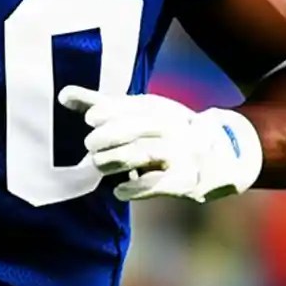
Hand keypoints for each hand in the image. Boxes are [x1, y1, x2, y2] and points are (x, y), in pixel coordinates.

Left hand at [58, 86, 262, 202]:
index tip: (90, 119)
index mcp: (159, 108)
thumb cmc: (166, 131)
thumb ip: (101, 105)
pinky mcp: (185, 180)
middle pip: (137, 128)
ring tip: (99, 164)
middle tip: (91, 145)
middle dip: (110, 136)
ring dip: (117, 159)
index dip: (108, 112)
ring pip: (145, 153)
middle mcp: (172, 127)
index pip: (132, 106)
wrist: (222, 155)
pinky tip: (118, 191)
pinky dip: (136, 188)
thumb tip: (62, 94)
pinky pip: (159, 183)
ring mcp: (180, 153)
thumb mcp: (139, 114)